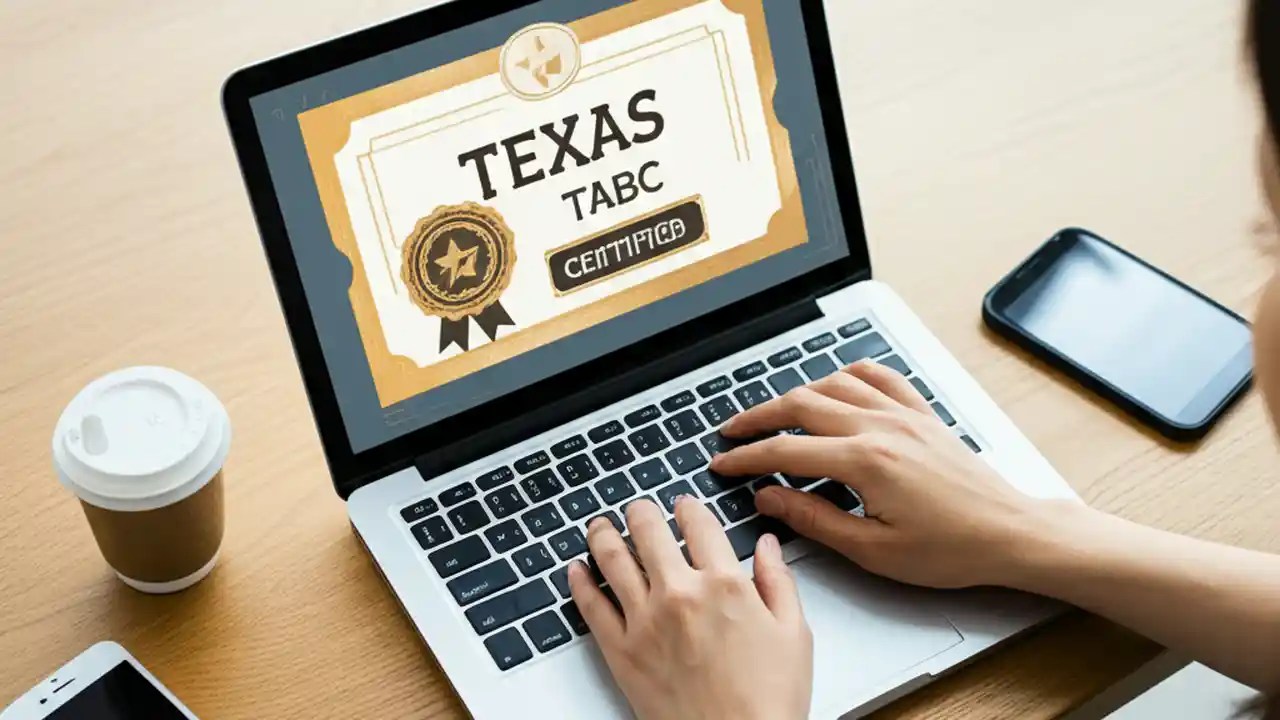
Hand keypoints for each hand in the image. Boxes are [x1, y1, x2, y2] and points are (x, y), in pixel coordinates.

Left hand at [569, 497, 811, 719]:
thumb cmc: (767, 700)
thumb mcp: (794, 634)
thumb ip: (778, 582)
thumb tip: (768, 546)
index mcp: (725, 583)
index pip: (698, 525)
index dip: (688, 507)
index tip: (683, 504)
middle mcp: (680, 593)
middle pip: (648, 531)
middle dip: (641, 512)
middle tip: (638, 509)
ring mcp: (645, 621)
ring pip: (612, 559)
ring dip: (602, 534)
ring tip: (599, 525)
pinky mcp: (621, 651)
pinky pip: (591, 605)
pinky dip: (580, 582)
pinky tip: (577, 570)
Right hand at [711, 360, 1058, 589]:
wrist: (1010, 534)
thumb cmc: (952, 550)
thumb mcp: (873, 550)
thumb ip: (814, 519)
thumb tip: (770, 498)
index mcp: (866, 461)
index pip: (786, 451)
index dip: (747, 457)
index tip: (722, 463)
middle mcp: (882, 427)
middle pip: (801, 405)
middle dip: (758, 417)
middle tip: (732, 433)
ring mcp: (904, 415)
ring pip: (834, 385)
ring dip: (796, 394)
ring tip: (772, 412)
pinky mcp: (922, 415)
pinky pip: (879, 377)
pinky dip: (849, 373)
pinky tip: (835, 382)